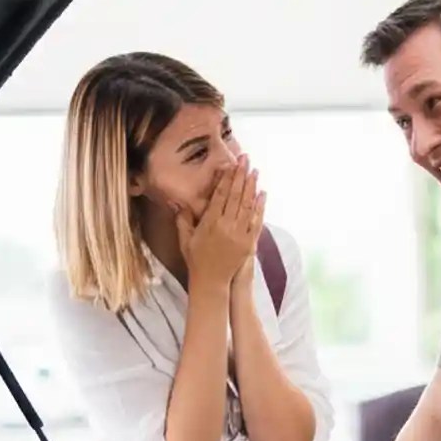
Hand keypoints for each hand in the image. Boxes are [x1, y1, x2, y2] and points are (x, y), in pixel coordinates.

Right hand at [175, 156, 265, 289]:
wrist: (211, 281)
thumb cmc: (196, 259)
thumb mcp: (185, 238)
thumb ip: (183, 218)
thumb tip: (177, 200)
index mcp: (210, 222)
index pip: (221, 194)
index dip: (227, 177)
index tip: (232, 164)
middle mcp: (226, 226)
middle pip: (236, 195)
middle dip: (241, 175)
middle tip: (246, 159)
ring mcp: (239, 234)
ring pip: (247, 205)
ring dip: (252, 186)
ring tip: (255, 171)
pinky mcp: (249, 243)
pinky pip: (256, 221)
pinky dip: (260, 206)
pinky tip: (262, 193)